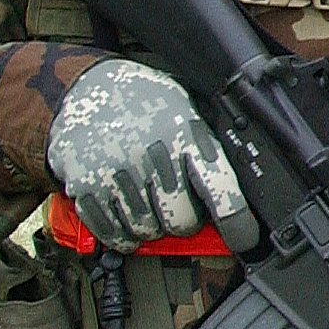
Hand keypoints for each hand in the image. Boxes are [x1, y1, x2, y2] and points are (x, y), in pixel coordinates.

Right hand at [44, 60, 257, 253]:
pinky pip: (111, 234)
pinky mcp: (84, 187)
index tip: (243, 239)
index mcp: (185, 132)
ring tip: (146, 197)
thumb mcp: (186, 112)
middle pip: (180, 221)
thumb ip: (207, 153)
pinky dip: (121, 234)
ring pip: (145, 231)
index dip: (235, 222)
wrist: (89, 89)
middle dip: (184, 221)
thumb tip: (235, 201)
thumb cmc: (148, 106)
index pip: (219, 187)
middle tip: (178, 205)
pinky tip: (125, 213)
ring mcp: (115, 172)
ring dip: (150, 225)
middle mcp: (151, 153)